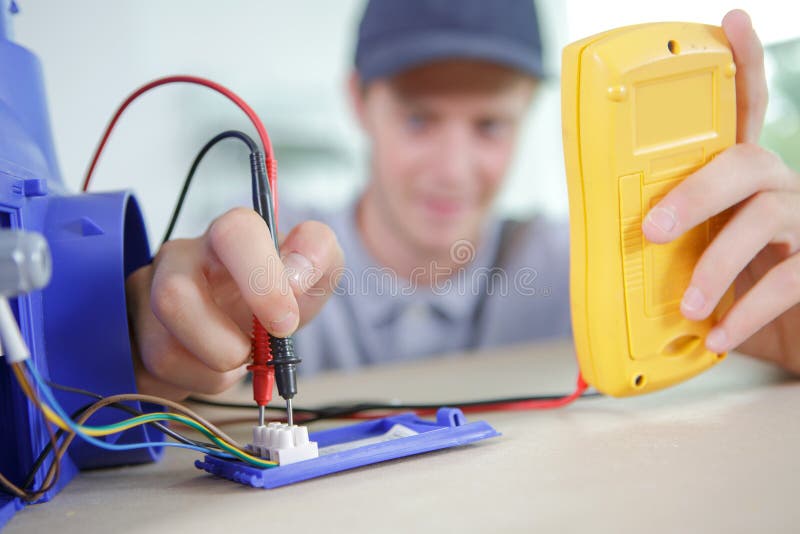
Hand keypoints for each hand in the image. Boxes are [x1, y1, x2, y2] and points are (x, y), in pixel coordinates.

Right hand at [126, 208, 343, 398]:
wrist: (247, 326)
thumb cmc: (277, 296)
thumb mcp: (313, 274)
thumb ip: (319, 257)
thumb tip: (296, 275)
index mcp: (228, 236)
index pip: (234, 232)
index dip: (262, 280)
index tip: (285, 322)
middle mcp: (179, 258)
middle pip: (173, 296)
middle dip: (222, 343)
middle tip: (253, 352)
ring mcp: (144, 298)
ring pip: (163, 349)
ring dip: (214, 371)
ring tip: (234, 358)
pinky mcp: (130, 341)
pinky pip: (154, 377)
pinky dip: (194, 385)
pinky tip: (207, 367)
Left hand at [643, 10, 799, 372]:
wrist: (780, 336)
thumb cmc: (727, 284)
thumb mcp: (690, 253)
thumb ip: (662, 236)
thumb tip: (595, 240)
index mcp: (739, 176)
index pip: (744, 112)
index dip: (741, 66)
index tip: (731, 22)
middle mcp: (775, 187)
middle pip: (745, 163)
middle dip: (694, 195)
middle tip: (652, 230)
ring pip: (765, 219)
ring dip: (718, 263)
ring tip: (689, 302)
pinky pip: (787, 280)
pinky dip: (746, 312)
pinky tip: (719, 333)